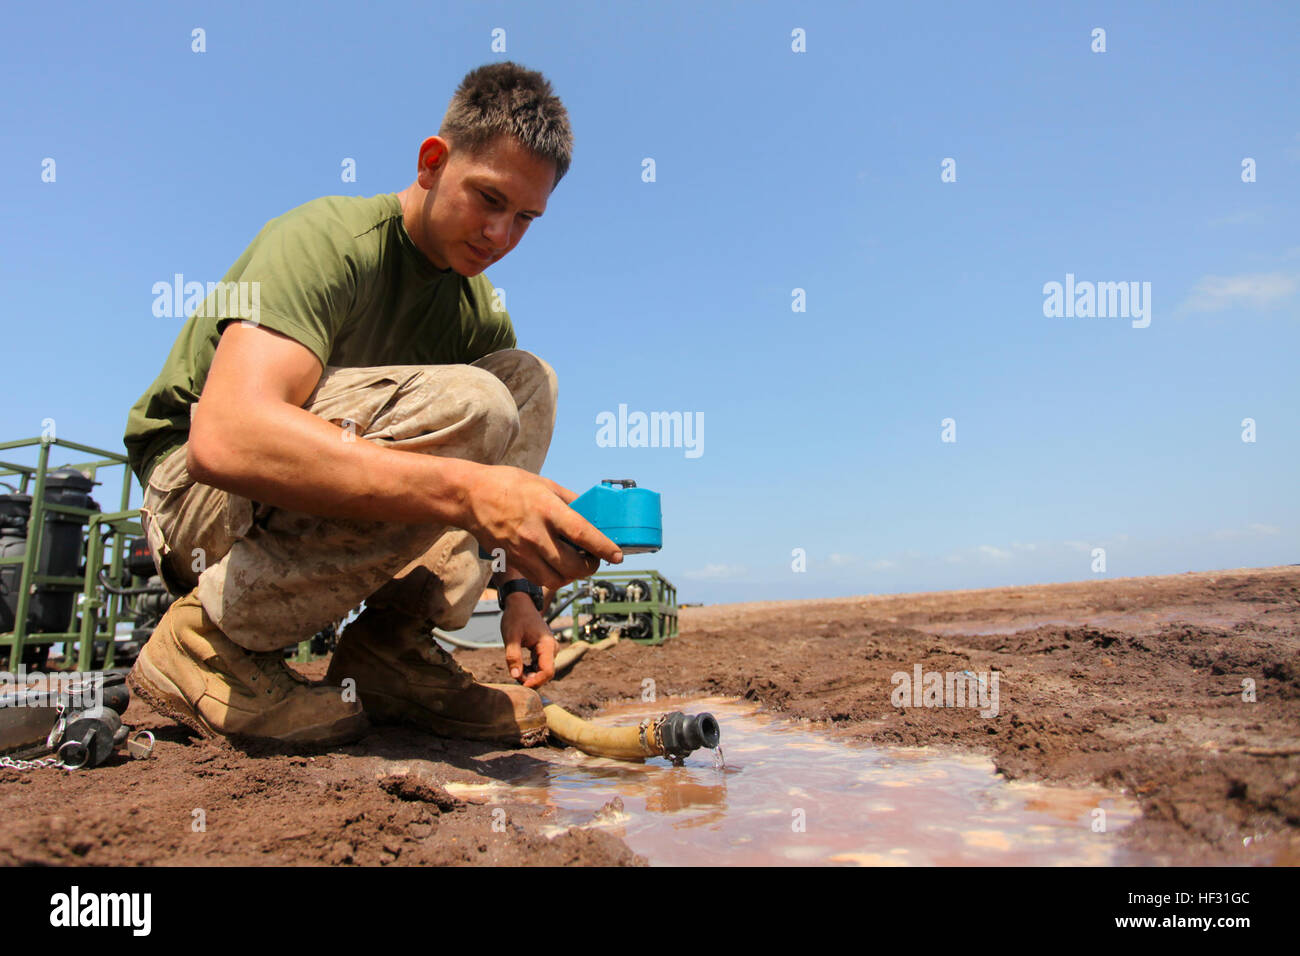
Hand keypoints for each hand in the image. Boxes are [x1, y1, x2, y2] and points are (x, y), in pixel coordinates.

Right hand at [462, 464, 622, 590]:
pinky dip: (554, 576)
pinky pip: (540, 579)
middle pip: (573, 566)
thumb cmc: (508, 485)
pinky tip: (557, 565)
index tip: (618, 556)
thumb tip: (592, 513)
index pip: (583, 534)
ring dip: (572, 576)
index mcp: (547, 510)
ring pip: (557, 579)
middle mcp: (536, 534)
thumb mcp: (545, 484)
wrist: (470, 496)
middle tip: (594, 558)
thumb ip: (570, 500)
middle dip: (590, 566)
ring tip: (577, 564)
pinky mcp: (513, 560)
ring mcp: (522, 551)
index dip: (604, 548)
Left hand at [500, 592, 555, 688]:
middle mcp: (552, 648)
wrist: (520, 603)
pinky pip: (540, 665)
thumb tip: (515, 676)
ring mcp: (549, 650)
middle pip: (546, 673)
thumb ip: (513, 656)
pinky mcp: (544, 650)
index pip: (547, 671)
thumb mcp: (511, 636)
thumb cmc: (516, 617)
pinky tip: (519, 667)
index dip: (535, 681)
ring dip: (530, 675)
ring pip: (543, 671)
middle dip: (531, 679)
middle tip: (514, 676)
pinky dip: (530, 670)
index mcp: (547, 644)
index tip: (521, 685)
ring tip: (515, 670)